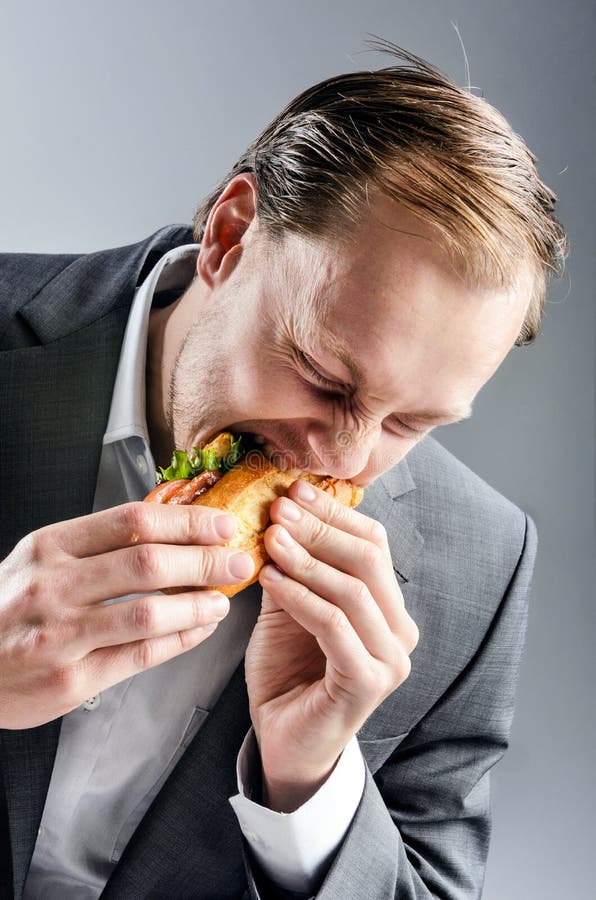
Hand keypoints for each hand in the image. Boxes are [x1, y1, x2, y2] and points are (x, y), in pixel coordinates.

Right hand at [0, 502, 253, 728]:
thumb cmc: (9, 608)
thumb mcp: (40, 560)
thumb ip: (96, 545)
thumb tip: (171, 529)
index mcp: (51, 546)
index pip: (132, 521)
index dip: (186, 521)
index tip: (221, 524)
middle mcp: (55, 586)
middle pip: (147, 562)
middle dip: (204, 559)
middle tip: (237, 560)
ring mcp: (61, 635)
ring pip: (148, 612)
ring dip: (198, 604)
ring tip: (222, 600)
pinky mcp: (70, 679)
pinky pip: (140, 656)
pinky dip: (180, 640)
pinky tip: (199, 630)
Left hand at [245, 480, 418, 811]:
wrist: (286, 741)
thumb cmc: (289, 672)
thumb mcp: (289, 606)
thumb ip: (294, 565)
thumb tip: (282, 512)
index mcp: (388, 606)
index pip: (372, 543)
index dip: (334, 513)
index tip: (294, 490)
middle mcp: (400, 630)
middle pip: (368, 560)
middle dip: (321, 529)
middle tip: (280, 510)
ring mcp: (390, 659)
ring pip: (353, 590)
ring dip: (307, 559)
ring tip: (270, 539)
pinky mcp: (368, 683)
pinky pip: (334, 626)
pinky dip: (301, 597)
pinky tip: (271, 579)